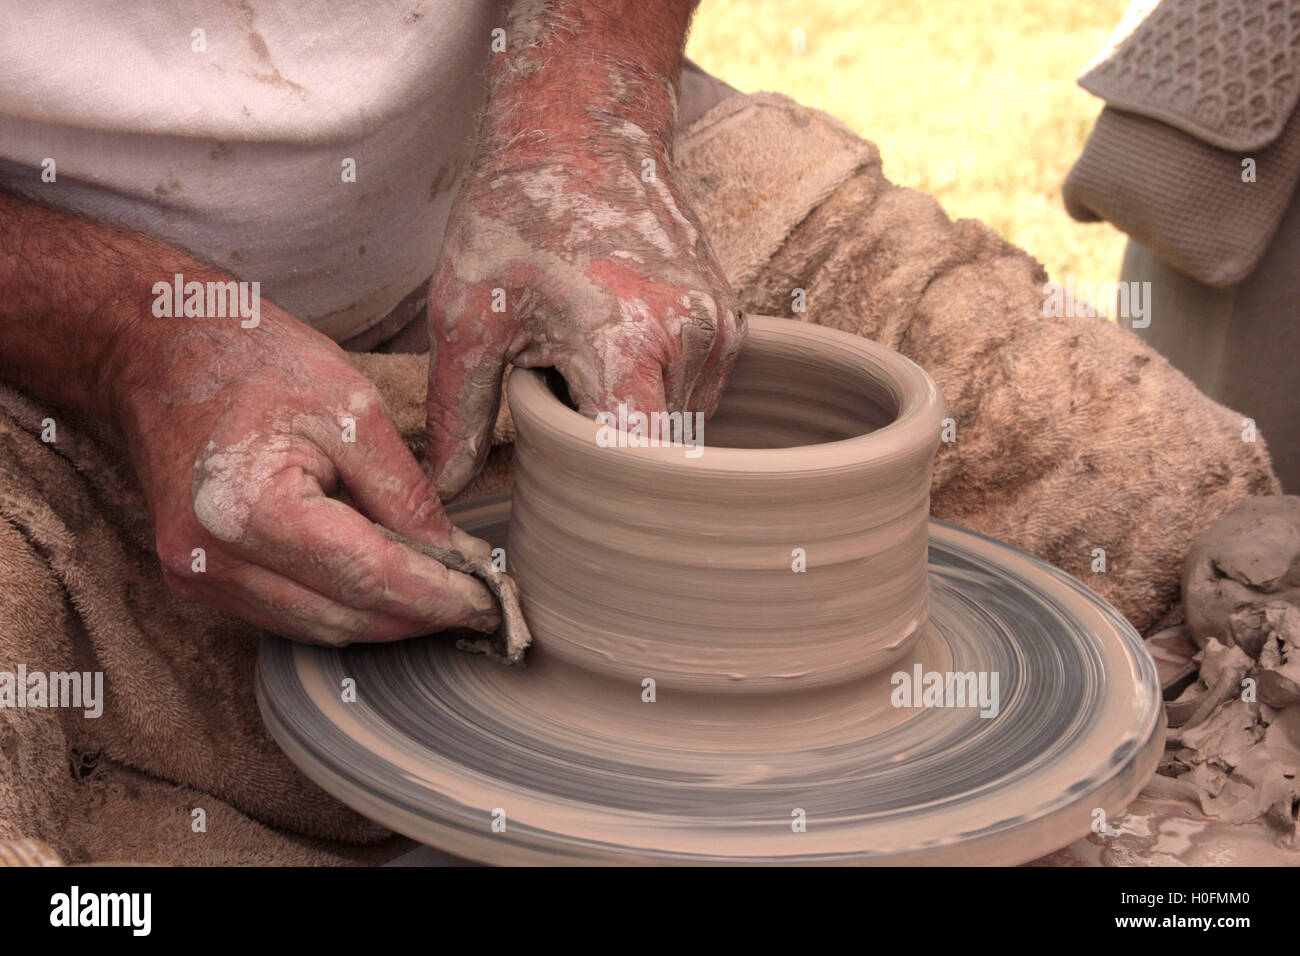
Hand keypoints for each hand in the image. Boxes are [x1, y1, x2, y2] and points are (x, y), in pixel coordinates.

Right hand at [114, 301, 499, 645]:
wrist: (156, 352)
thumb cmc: (253, 361)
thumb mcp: (352, 406)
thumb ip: (404, 490)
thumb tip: (452, 554)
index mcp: (248, 507)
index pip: (368, 577)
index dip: (438, 595)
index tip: (491, 604)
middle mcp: (210, 559)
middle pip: (343, 619)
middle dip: (418, 617)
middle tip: (482, 608)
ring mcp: (196, 577)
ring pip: (318, 629)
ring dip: (384, 621)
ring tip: (444, 599)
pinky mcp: (198, 580)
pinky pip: (289, 615)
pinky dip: (344, 609)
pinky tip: (389, 588)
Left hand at [425, 129, 744, 496]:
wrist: (580, 133)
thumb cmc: (515, 218)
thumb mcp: (466, 316)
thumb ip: (458, 414)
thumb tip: (445, 490)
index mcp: (626, 343)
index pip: (640, 465)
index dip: (606, 491)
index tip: (568, 490)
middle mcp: (689, 339)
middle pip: (660, 454)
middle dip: (610, 450)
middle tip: (558, 400)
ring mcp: (721, 328)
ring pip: (683, 427)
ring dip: (635, 418)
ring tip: (586, 361)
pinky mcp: (733, 321)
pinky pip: (698, 393)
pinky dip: (657, 391)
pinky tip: (617, 346)